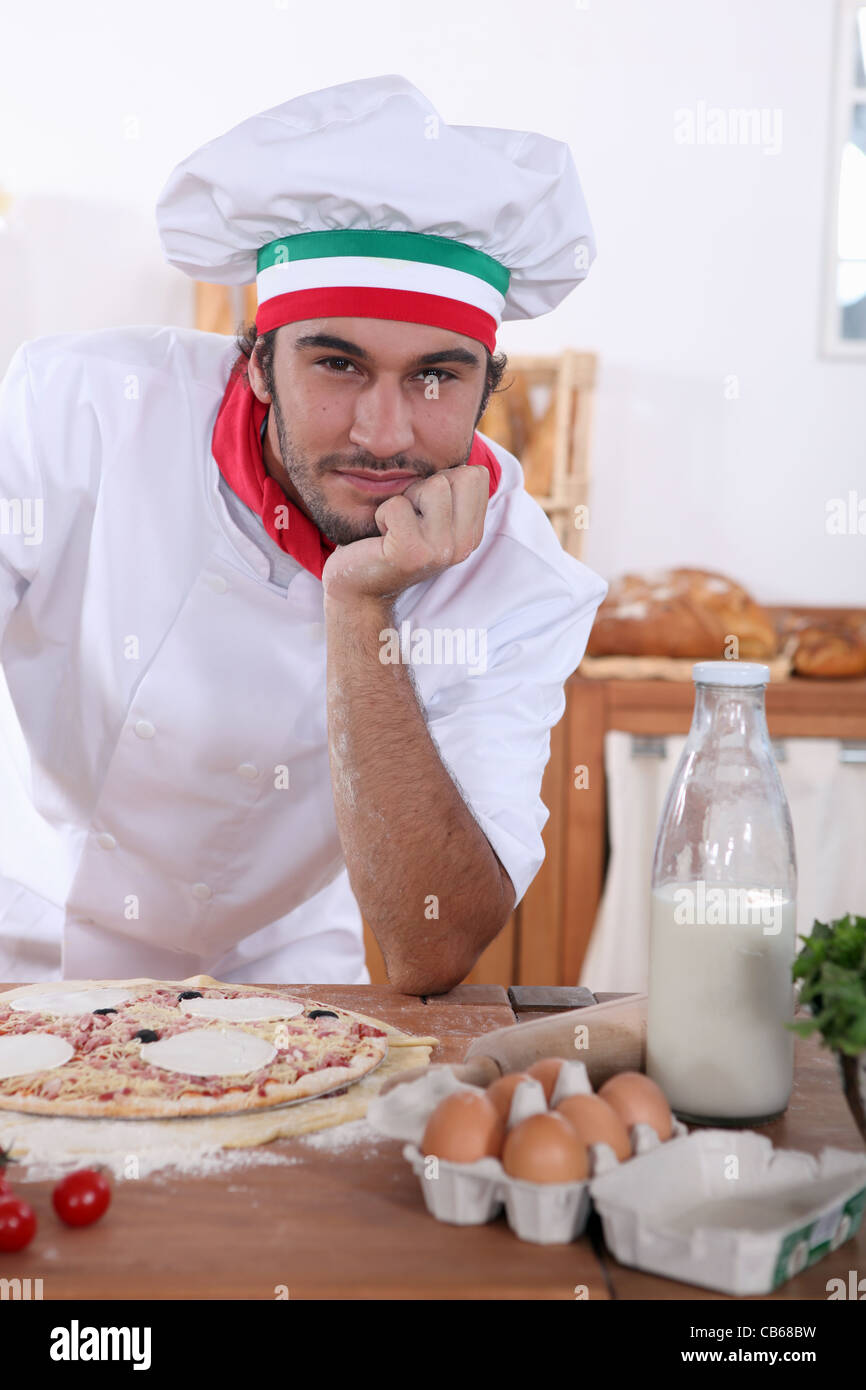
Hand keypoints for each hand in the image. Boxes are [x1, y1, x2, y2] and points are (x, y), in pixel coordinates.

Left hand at [321, 463, 488, 604]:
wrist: (358, 586)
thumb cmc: (387, 539)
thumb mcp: (426, 512)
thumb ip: (447, 488)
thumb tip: (456, 435)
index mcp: (472, 532)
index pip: (475, 473)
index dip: (442, 479)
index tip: (423, 508)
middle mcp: (464, 545)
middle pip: (458, 475)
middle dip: (423, 487)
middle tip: (406, 518)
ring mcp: (441, 551)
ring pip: (433, 486)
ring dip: (404, 499)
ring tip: (395, 526)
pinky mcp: (412, 554)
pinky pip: (396, 505)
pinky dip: (382, 514)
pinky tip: (381, 538)